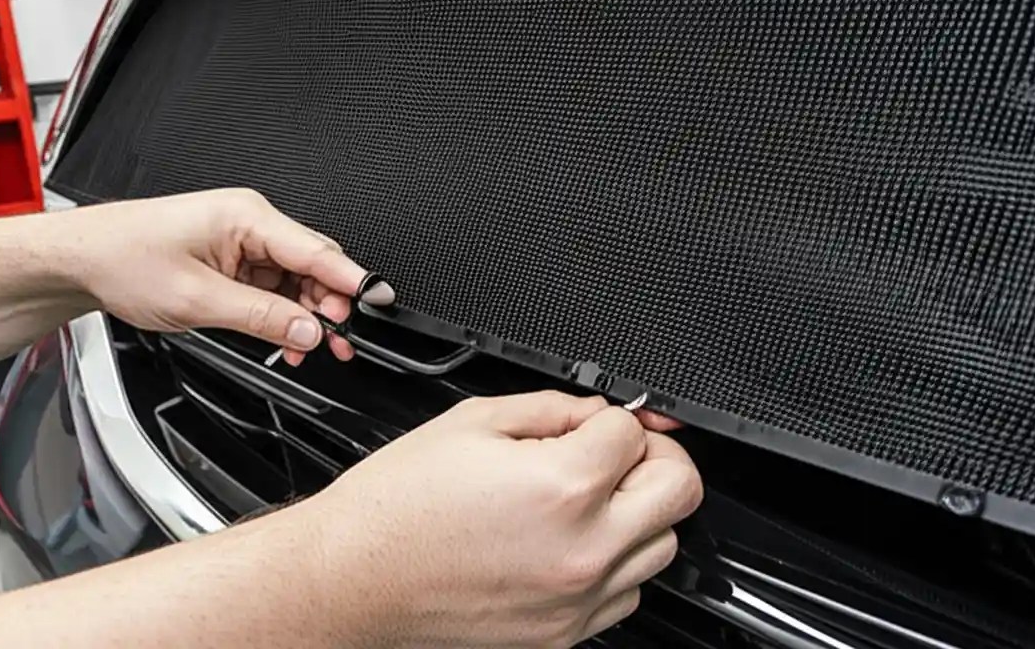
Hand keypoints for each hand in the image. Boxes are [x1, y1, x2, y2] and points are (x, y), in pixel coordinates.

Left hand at [54, 188, 394, 364]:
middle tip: (341, 343)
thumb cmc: (125, 260)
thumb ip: (259, 317)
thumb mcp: (196, 300)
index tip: (378, 301)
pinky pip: (271, 288)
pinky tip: (286, 338)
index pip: (316, 250)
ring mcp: (241, 243)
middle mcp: (249, 223)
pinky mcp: (232, 261)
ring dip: (305, 315)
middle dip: (330, 306)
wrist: (84, 260)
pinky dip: (282, 315)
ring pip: (294, 282)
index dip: (352, 280)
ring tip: (313, 348)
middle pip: (312, 266)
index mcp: (245, 217)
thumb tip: (306, 329)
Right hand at [305, 391, 702, 647]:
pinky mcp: (564, 633)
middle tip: (619, 452)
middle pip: (680, 489)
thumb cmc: (397, 506)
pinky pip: (628, 592)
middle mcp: (583, 548)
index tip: (591, 422)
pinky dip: (615, 562)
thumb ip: (551, 409)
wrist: (354, 576)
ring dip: (639, 512)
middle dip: (654, 458)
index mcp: (563, 485)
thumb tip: (594, 412)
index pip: (634, 432)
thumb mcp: (471, 422)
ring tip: (589, 499)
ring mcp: (578, 599)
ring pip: (663, 545)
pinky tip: (571, 541)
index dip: (612, 415)